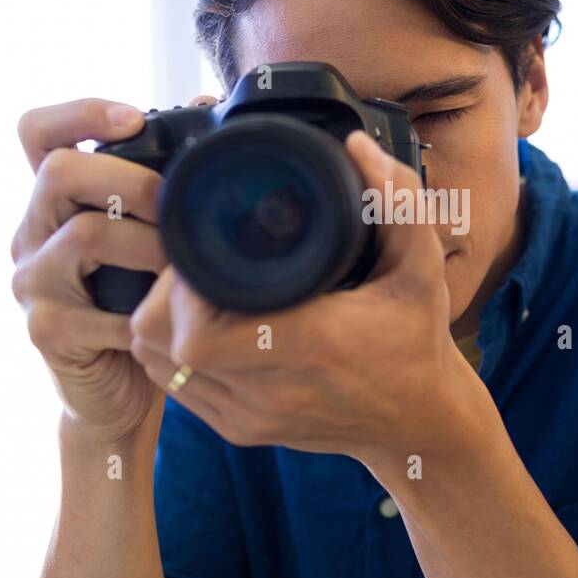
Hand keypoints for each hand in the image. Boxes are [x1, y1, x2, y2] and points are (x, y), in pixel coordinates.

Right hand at [10, 95, 218, 443]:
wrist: (119, 393)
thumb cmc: (142, 305)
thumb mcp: (151, 239)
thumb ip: (164, 186)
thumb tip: (208, 105)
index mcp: (54, 202)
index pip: (36, 132)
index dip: (80, 113)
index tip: (136, 118)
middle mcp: (31, 233)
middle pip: (57, 171)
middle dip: (131, 180)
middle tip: (177, 205)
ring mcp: (32, 282)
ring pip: (83, 234)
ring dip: (149, 244)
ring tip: (186, 264)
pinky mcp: (45, 330)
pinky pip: (99, 310)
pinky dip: (145, 313)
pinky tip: (171, 319)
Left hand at [128, 130, 489, 469]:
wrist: (418, 421)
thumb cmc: (416, 338)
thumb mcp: (420, 265)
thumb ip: (397, 202)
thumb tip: (356, 148)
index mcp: (307, 345)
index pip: (196, 330)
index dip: (182, 285)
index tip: (207, 250)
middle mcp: (269, 390)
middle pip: (161, 341)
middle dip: (165, 293)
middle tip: (198, 261)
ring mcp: (249, 417)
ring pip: (157, 363)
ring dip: (165, 320)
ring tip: (201, 288)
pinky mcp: (240, 430)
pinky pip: (175, 386)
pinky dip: (174, 351)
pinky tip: (205, 323)